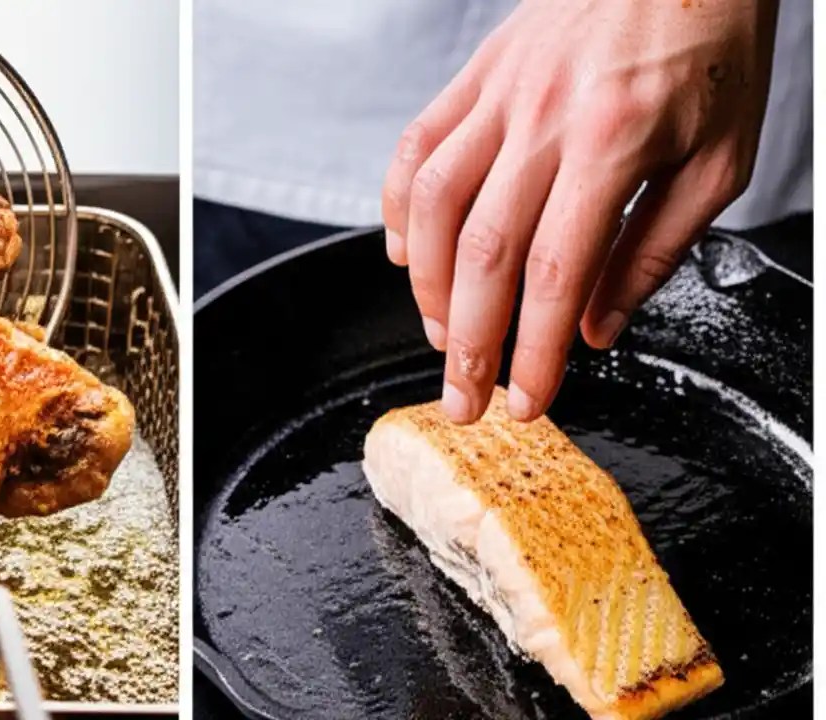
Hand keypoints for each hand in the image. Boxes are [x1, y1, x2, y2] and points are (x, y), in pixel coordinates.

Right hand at [381, 0, 777, 423]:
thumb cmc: (712, 49)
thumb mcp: (720, 160)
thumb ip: (654, 249)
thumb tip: (595, 328)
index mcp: (615, 141)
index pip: (556, 271)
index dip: (532, 349)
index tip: (526, 398)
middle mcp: (544, 118)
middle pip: (485, 252)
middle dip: (469, 342)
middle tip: (464, 398)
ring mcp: (500, 94)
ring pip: (436, 205)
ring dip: (429, 286)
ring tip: (442, 336)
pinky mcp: (476, 76)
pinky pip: (416, 148)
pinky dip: (400, 210)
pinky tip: (407, 254)